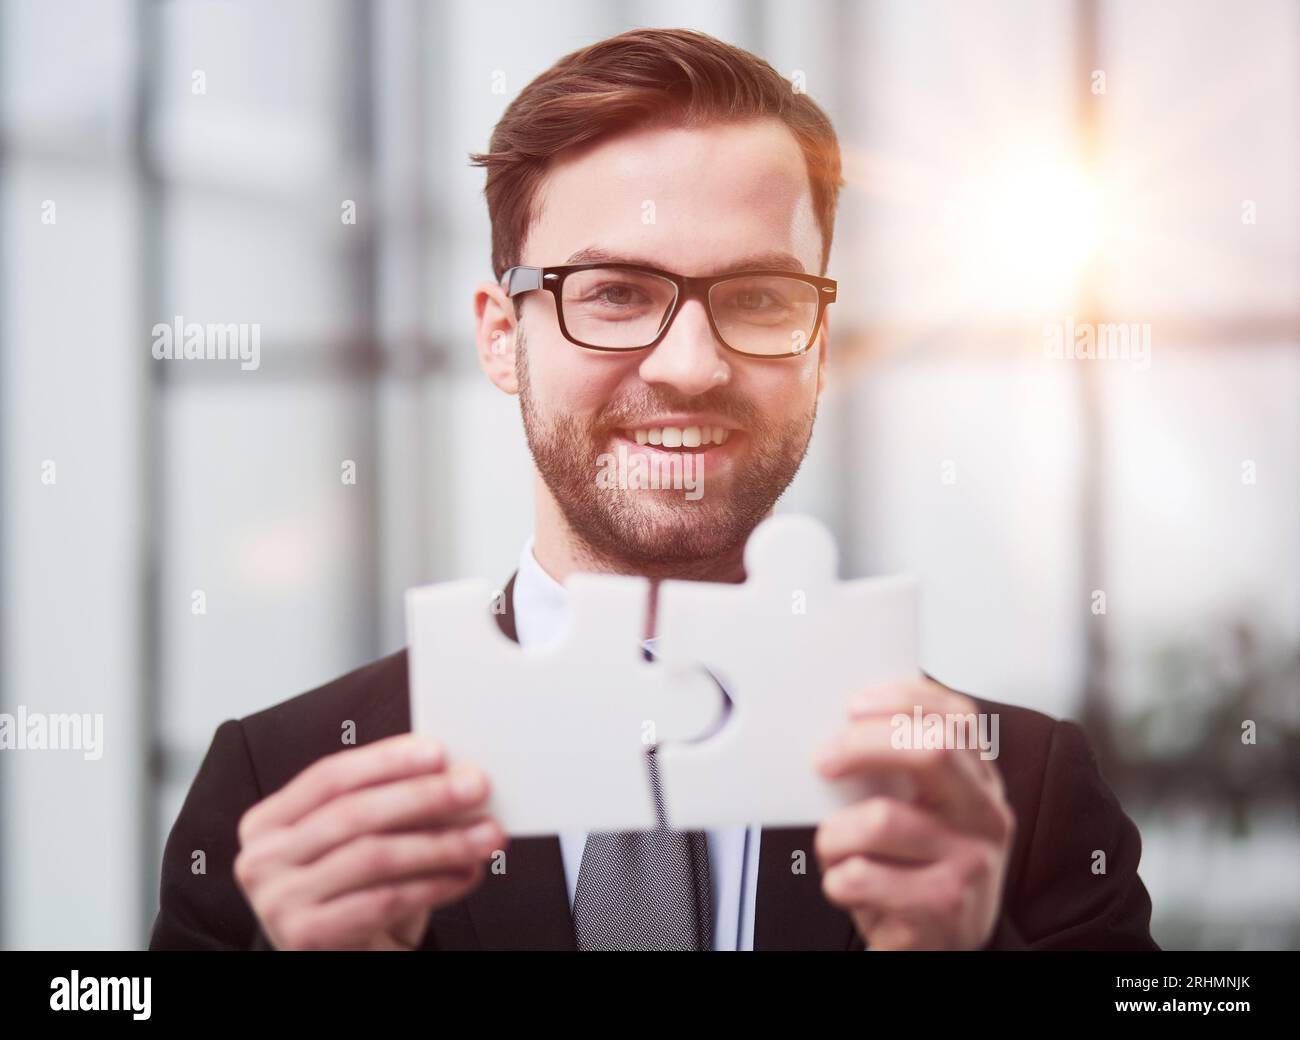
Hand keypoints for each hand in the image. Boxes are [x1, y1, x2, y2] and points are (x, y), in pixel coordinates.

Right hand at [234, 733, 505, 949]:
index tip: (438, 752)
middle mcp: (263, 858)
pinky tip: (464, 874)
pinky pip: (381, 901)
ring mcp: (279, 900)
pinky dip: (432, 885)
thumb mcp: (359, 841)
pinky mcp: (304, 937)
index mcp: (269, 820)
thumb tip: (452, 774)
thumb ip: (388, 804)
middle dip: (423, 796)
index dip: (386, 760)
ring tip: (485, 835)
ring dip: (440, 842)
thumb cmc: (352, 891)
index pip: (330, 776)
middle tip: (474, 787)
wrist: (343, 956)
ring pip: (373, 857)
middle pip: (353, 813)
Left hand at [813, 678, 1014, 949]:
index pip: (956, 716)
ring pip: (880, 819)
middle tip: (824, 761)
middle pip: (931, 750)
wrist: (941, 950)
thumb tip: (840, 725)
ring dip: (835, 835)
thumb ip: (899, 769)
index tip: (853, 705)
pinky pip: (861, 876)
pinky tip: (850, 886)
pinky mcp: (943, 907)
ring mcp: (970, 863)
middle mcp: (985, 816)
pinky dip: (837, 880)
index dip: (901, 699)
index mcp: (979, 782)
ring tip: (838, 850)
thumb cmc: (919, 872)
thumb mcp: (924, 813)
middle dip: (862, 745)